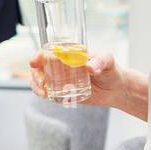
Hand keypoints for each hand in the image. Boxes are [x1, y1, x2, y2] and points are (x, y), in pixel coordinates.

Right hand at [28, 49, 148, 119]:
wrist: (116, 89)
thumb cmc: (111, 70)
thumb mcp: (107, 61)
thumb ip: (100, 62)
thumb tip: (89, 67)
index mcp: (69, 54)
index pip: (49, 52)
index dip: (39, 56)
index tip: (35, 62)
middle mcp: (61, 65)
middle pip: (40, 67)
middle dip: (35, 75)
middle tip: (42, 83)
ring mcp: (60, 79)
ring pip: (41, 81)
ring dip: (37, 86)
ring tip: (45, 94)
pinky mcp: (63, 92)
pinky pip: (49, 92)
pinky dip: (44, 95)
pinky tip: (49, 97)